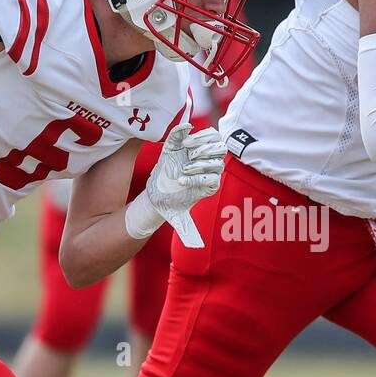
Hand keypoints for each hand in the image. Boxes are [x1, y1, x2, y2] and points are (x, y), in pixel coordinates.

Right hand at [144, 123, 224, 248]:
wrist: (157, 195)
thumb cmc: (170, 207)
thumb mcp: (178, 219)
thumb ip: (188, 232)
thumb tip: (196, 247)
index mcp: (208, 182)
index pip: (215, 175)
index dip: (202, 176)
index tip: (183, 181)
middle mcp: (206, 166)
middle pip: (218, 155)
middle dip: (205, 157)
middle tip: (189, 163)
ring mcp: (195, 153)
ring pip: (210, 140)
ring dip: (201, 141)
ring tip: (187, 147)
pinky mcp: (182, 144)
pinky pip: (190, 131)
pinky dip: (187, 129)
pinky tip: (183, 131)